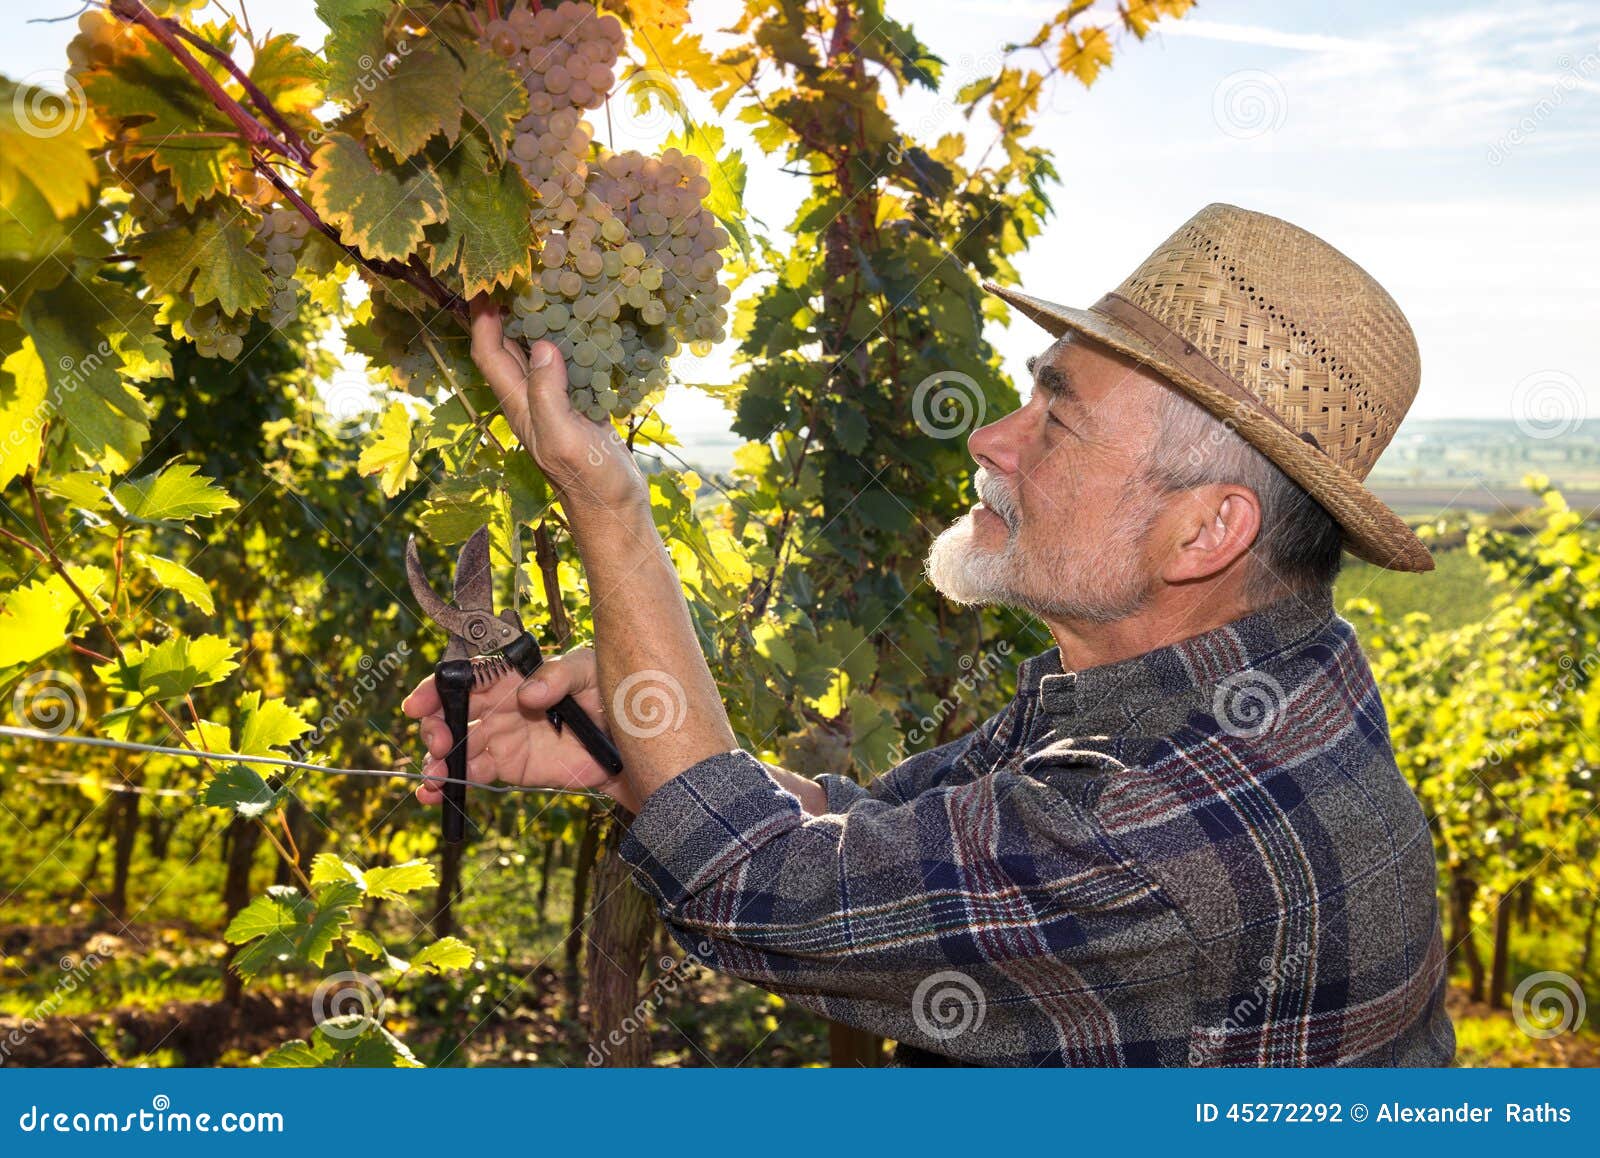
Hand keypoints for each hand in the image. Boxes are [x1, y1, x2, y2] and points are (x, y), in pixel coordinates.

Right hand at [401, 647, 639, 812]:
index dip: (436, 688)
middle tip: (437, 742)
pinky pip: (472, 774)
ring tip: (433, 777)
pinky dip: (449, 785)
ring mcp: (501, 737)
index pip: (465, 677)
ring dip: (437, 761)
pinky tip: (434, 796)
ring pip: (456, 746)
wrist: (630, 741)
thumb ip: (560, 675)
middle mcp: (499, 704)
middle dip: (435, 727)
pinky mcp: (508, 767)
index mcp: (512, 675)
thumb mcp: (589, 672)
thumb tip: (527, 694)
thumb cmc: (610, 692)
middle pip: (452, 712)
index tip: (418, 705)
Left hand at [469, 296, 644, 512]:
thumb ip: (548, 394)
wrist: (617, 508)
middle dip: (508, 309)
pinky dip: (573, 338)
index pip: (488, 353)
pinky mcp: (582, 403)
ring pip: (539, 351)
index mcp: (520, 405)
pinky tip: (589, 320)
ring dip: (541, 319)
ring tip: (554, 283)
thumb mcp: (564, 437)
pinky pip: (570, 362)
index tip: (486, 282)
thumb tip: (542, 345)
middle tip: (522, 270)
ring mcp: (557, 401)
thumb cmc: (589, 480)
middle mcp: (532, 398)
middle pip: (509, 346)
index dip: (481, 318)